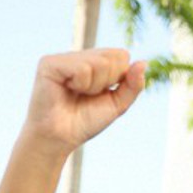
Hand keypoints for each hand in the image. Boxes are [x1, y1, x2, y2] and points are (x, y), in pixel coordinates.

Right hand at [22, 49, 145, 156]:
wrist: (61, 137)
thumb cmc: (86, 121)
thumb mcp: (118, 104)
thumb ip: (133, 85)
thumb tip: (143, 63)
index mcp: (94, 61)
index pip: (122, 55)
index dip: (119, 78)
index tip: (101, 93)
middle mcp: (79, 56)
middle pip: (113, 57)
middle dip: (107, 82)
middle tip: (87, 95)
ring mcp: (64, 57)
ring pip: (100, 62)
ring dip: (94, 86)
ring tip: (77, 93)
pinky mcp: (49, 63)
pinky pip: (82, 68)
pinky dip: (81, 84)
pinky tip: (67, 89)